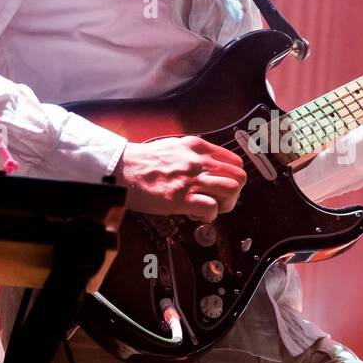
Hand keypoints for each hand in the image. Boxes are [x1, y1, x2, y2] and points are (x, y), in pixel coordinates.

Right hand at [120, 136, 246, 220]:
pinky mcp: (182, 198)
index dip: (233, 177)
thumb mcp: (176, 147)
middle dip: (234, 193)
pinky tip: (197, 215)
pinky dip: (209, 216)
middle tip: (220, 200)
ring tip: (210, 208)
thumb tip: (210, 168)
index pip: (236, 161)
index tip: (222, 186)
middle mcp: (199, 161)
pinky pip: (212, 208)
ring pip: (232, 190)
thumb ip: (196, 155)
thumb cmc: (145, 161)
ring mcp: (191, 180)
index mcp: (198, 147)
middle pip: (239, 177)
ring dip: (225, 204)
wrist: (122, 169)